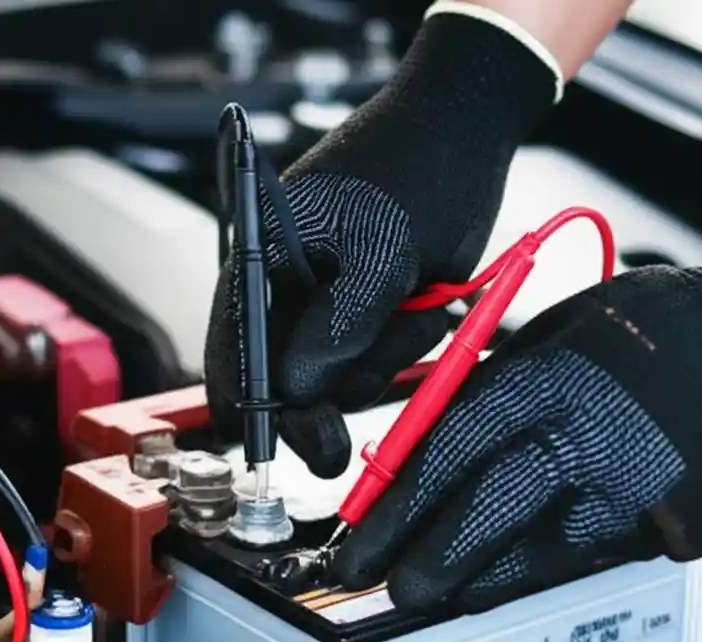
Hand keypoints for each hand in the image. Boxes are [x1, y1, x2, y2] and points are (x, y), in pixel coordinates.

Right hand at [205, 12, 557, 477]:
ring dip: (384, 361)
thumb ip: (339, 326)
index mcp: (262, 260)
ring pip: (338, 376)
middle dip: (332, 392)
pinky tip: (431, 308)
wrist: (467, 129)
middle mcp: (284, 287)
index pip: (235, 353)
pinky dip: (404, 348)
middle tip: (362, 413)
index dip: (254, 408)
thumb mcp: (382, 252)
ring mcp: (326, 300)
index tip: (285, 450)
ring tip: (426, 310)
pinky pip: (375, 357)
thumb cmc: (417, 170)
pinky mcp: (365, 309)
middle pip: (285, 378)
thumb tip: (296, 392)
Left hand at [334, 235, 701, 613]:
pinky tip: (496, 584)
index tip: (360, 526)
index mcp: (554, 372)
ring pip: (538, 549)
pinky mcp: (678, 526)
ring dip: (474, 576)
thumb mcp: (560, 330)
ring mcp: (642, 485)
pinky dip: (534, 573)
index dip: (398, 495)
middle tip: (378, 580)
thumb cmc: (651, 329)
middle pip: (489, 505)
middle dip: (424, 553)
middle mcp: (595, 431)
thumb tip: (416, 436)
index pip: (453, 442)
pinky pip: (589, 559)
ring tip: (428, 592)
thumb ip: (492, 384)